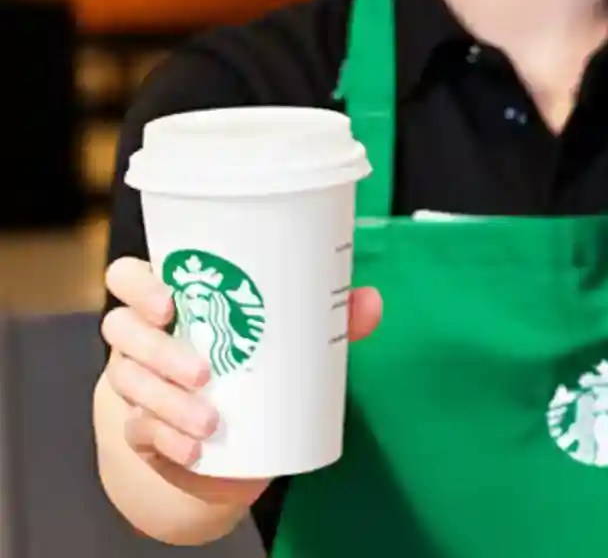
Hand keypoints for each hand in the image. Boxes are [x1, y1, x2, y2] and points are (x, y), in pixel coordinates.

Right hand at [100, 257, 381, 502]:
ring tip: (211, 419)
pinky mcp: (141, 428)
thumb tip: (370, 302)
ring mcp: (136, 383)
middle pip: (119, 328)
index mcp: (169, 299)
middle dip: (158, 350)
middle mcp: (142, 337)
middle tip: (203, 370)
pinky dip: (169, 440)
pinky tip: (195, 449)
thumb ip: (328, 318)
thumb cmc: (252, 358)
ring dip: (166, 401)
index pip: (127, 277)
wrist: (226, 434)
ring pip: (128, 381)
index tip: (170, 302)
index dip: (137, 285)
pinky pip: (140, 430)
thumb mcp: (288, 338)